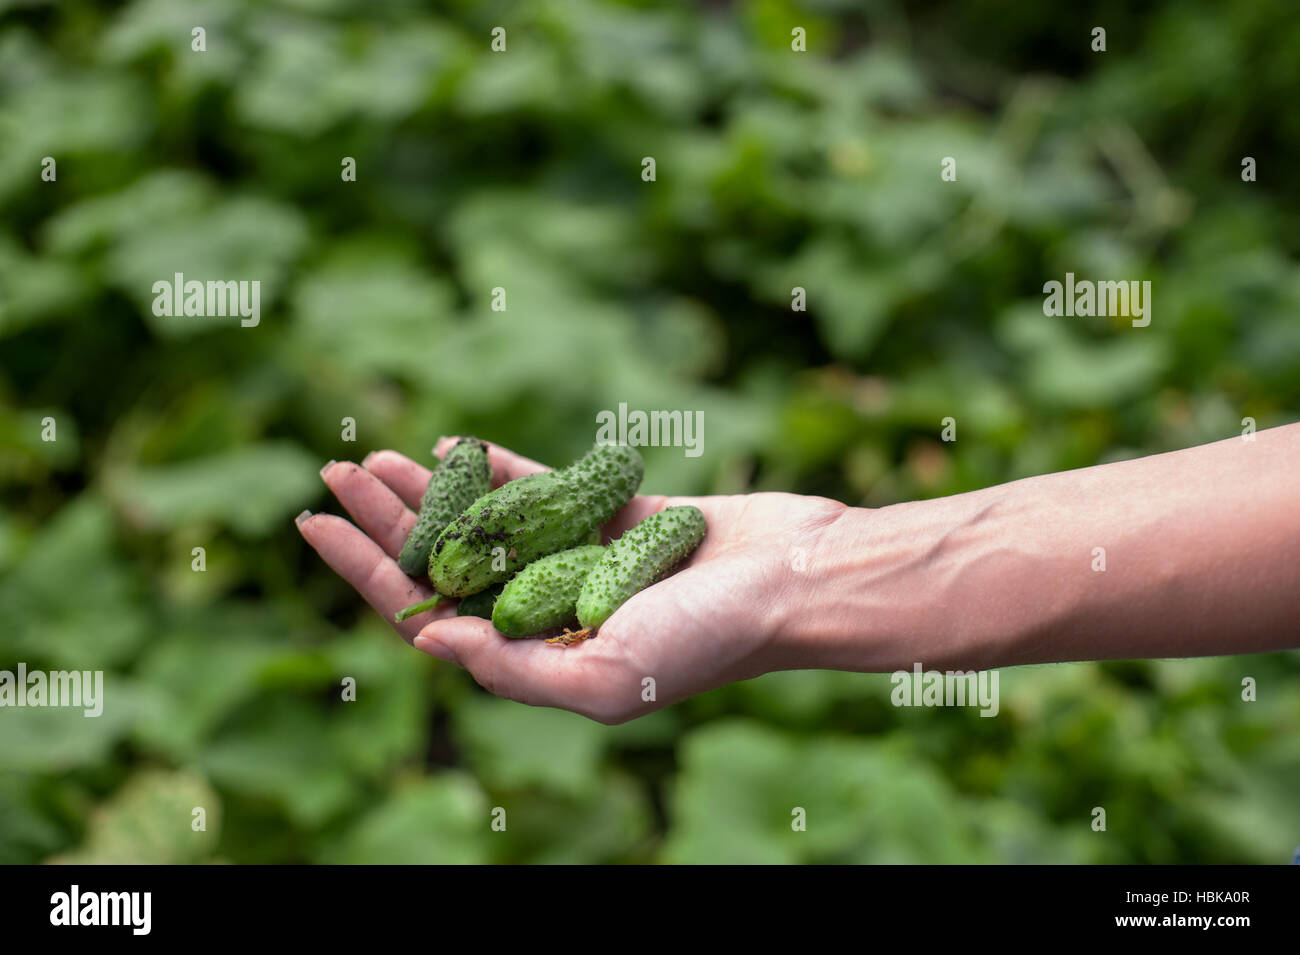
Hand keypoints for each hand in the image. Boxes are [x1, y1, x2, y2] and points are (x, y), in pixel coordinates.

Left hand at [298, 438, 845, 722]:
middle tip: (332, 472)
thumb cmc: (707, 640)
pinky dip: (499, 470)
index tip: (313, 523)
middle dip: (383, 521)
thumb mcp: (601, 676)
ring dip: (430, 493)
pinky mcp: (615, 519)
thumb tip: (423, 636)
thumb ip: (511, 665)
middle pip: (444, 564)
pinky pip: (543, 492)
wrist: (795, 581)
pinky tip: (457, 447)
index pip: (426, 612)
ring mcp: (580, 563)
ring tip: (377, 457)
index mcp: (537, 657)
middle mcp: (549, 613)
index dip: (364, 570)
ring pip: (483, 526)